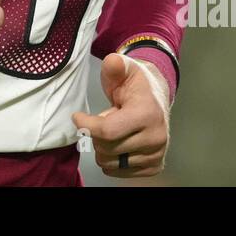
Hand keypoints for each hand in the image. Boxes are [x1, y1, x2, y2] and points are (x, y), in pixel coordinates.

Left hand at [72, 53, 170, 178]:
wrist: (155, 98)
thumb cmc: (134, 84)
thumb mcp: (123, 69)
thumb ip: (115, 65)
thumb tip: (112, 61)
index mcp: (148, 114)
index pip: (107, 131)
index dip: (86, 125)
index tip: (78, 117)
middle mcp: (156, 138)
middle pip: (106, 148)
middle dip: (95, 136)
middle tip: (102, 121)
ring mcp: (157, 154)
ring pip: (111, 163)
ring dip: (102, 149)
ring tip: (112, 132)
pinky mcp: (154, 166)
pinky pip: (119, 173)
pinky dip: (111, 161)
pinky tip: (117, 144)